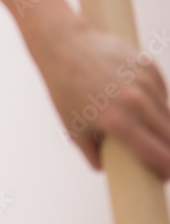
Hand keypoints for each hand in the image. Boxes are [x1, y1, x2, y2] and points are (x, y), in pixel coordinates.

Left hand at [32, 15, 169, 180]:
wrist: (65, 45)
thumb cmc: (65, 89)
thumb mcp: (72, 126)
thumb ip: (90, 152)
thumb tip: (104, 169)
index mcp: (118, 122)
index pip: (156, 154)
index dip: (166, 170)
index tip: (166, 177)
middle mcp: (136, 103)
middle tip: (165, 162)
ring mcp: (146, 83)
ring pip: (168, 115)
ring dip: (165, 128)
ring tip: (155, 136)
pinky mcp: (149, 67)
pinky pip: (162, 93)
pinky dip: (157, 104)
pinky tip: (144, 108)